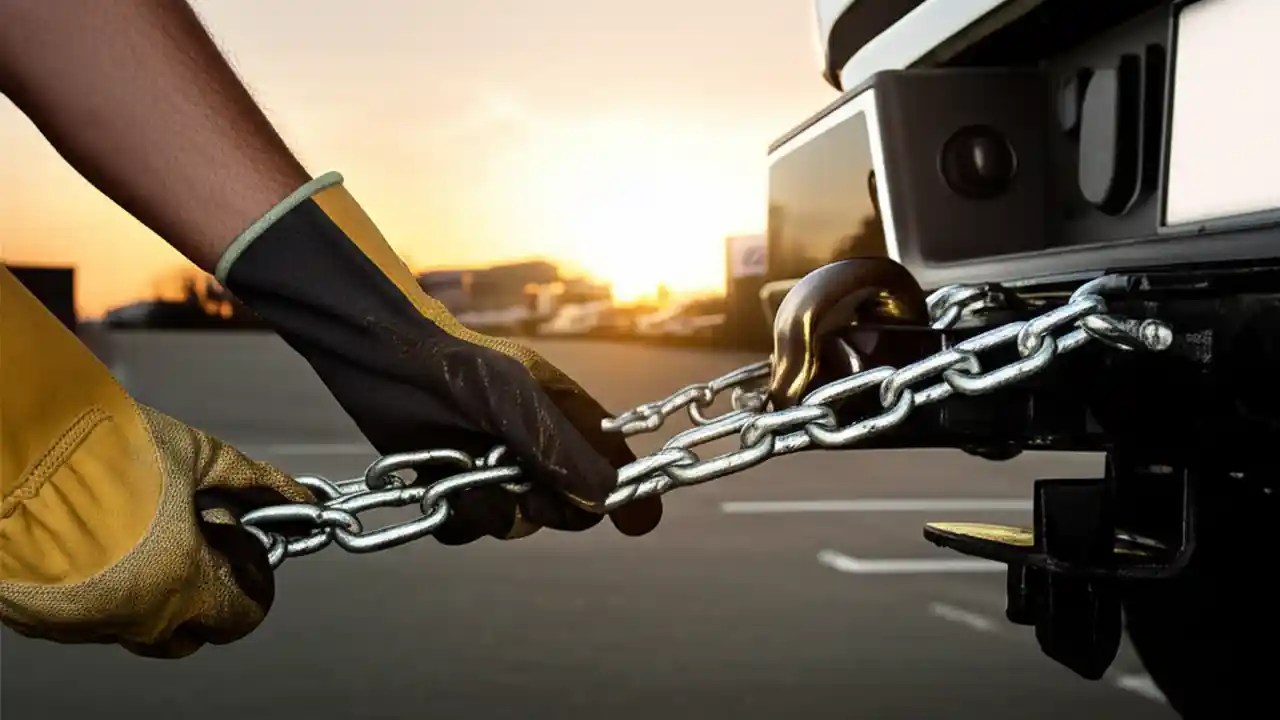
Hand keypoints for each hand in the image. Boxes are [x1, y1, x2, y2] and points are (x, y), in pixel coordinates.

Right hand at [0, 268, 311, 656]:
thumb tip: (300, 497)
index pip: (242, 617)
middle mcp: (129, 620)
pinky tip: (103, 533)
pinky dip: (106, 585)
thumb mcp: (193, 454)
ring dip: (155, 588)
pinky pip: (87, 614)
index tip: (247, 545)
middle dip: (207, 593)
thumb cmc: (102, 445)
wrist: (2, 451)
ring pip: (135, 624)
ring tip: (148, 524)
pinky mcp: (33, 614)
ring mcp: (77, 623)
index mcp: (178, 588)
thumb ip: (253, 482)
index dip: (255, 580)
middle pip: (190, 633)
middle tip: (202, 535)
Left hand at [217, 172, 661, 543]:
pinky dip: (455, 518)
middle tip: (520, 490)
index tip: (637, 523)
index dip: (625, 492)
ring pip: (515, 521)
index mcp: (563, 415)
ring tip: (463, 480)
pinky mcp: (452, 483)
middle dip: (544, 507)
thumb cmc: (459, 366)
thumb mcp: (518, 404)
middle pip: (564, 505)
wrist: (383, 360)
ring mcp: (493, 467)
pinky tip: (437, 488)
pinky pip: (470, 527)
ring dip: (491, 512)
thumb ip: (561, 450)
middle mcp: (533, 446)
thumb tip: (607, 497)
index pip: (609, 462)